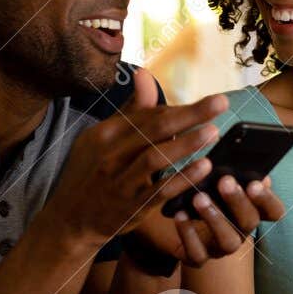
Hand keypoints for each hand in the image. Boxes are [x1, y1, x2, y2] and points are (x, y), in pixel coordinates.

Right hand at [45, 68, 224, 245]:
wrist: (71, 219)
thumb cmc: (89, 173)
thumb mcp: (101, 138)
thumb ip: (129, 110)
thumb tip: (145, 74)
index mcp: (105, 134)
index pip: (147, 115)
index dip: (180, 109)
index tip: (208, 104)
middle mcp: (110, 155)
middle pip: (154, 128)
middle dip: (190, 114)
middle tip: (221, 102)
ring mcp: (121, 181)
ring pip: (155, 158)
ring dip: (187, 144)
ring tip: (214, 132)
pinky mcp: (132, 206)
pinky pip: (160, 190)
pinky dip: (183, 178)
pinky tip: (204, 166)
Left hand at [169, 176, 285, 267]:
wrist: (167, 220)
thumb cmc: (199, 189)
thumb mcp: (213, 176)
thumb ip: (229, 169)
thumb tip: (236, 154)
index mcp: (251, 209)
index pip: (273, 210)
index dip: (267, 199)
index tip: (255, 183)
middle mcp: (241, 231)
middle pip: (250, 222)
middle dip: (238, 201)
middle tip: (225, 181)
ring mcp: (221, 247)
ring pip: (228, 241)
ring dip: (215, 218)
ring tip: (199, 197)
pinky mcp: (198, 257)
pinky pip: (198, 254)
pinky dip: (188, 234)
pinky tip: (180, 214)